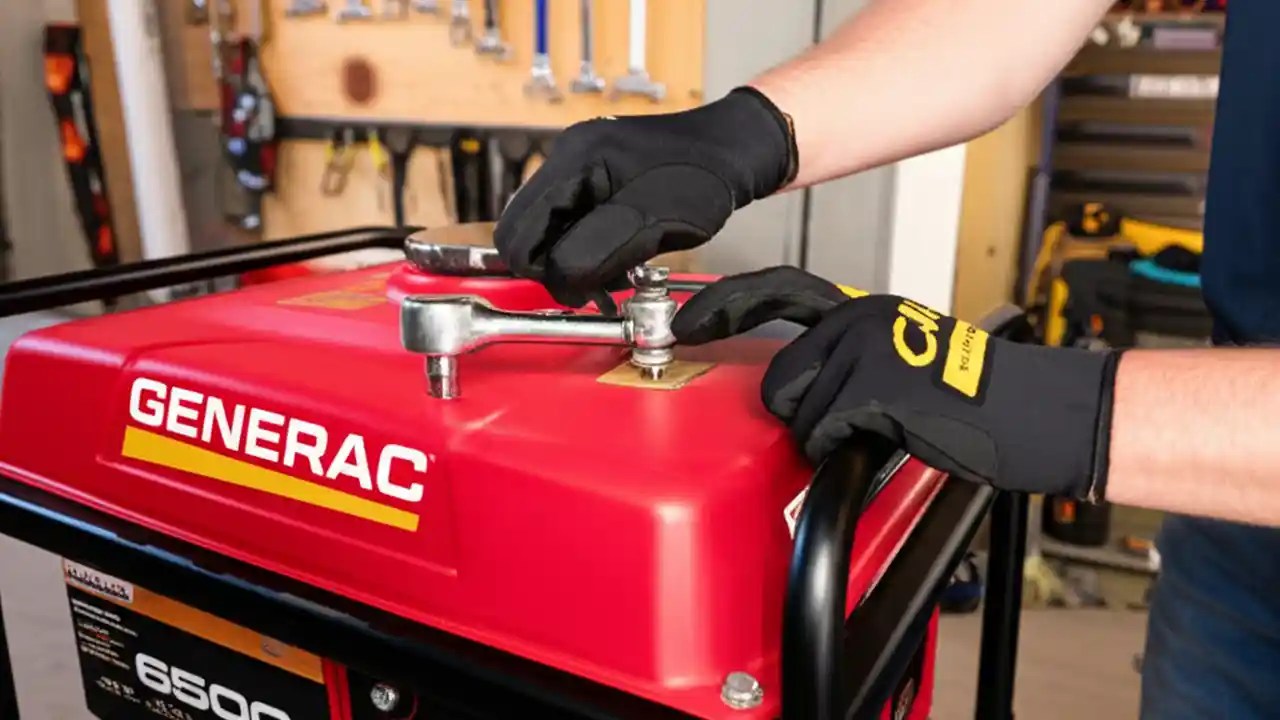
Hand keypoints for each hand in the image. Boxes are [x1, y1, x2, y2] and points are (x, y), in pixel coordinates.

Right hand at [494, 87, 796, 309]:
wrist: (733, 149)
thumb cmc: (707, 175)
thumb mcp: (655, 219)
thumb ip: (601, 248)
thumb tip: (560, 276)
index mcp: (576, 158)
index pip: (519, 231)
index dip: (544, 271)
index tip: (585, 293)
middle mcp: (566, 158)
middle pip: (523, 233)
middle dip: (553, 269)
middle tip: (596, 290)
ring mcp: (577, 169)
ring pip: (545, 234)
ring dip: (570, 263)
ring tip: (614, 274)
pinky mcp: (591, 182)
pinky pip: (568, 226)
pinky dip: (585, 251)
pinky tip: (617, 259)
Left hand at [673, 267, 1122, 500]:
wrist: (1027, 411)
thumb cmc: (967, 400)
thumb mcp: (896, 360)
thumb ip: (841, 360)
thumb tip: (790, 387)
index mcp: (859, 309)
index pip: (775, 291)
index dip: (723, 305)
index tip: (685, 324)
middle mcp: (857, 316)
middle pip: (778, 373)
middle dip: (796, 410)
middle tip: (835, 427)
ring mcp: (865, 346)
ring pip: (797, 408)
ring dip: (825, 435)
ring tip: (877, 431)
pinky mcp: (875, 382)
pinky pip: (821, 430)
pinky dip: (840, 448)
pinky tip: (883, 438)